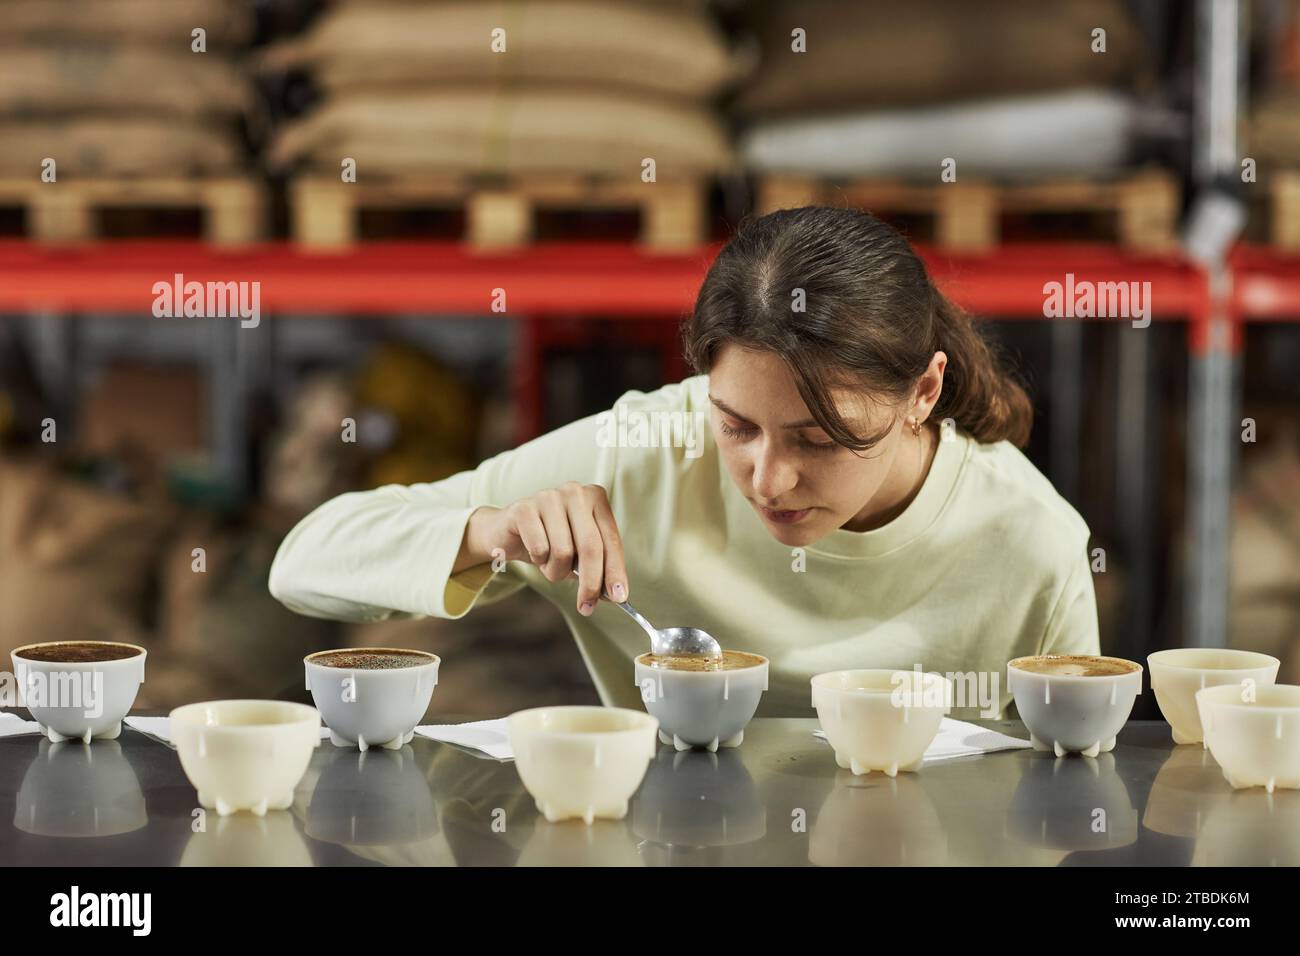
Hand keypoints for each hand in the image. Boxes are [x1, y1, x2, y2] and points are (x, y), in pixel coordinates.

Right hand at [459, 482, 627, 616]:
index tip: (619, 598)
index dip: (615, 572)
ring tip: (549, 565)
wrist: (506, 532)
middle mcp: (575, 492)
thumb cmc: (549, 542)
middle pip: (591, 547)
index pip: (611, 540)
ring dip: (556, 571)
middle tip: (586, 606)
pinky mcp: (524, 508)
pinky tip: (533, 552)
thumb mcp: (579, 554)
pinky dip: (538, 560)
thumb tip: (615, 595)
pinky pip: (539, 548)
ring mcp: (548, 496)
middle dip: (590, 583)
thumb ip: (599, 569)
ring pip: (563, 551)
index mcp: (595, 497)